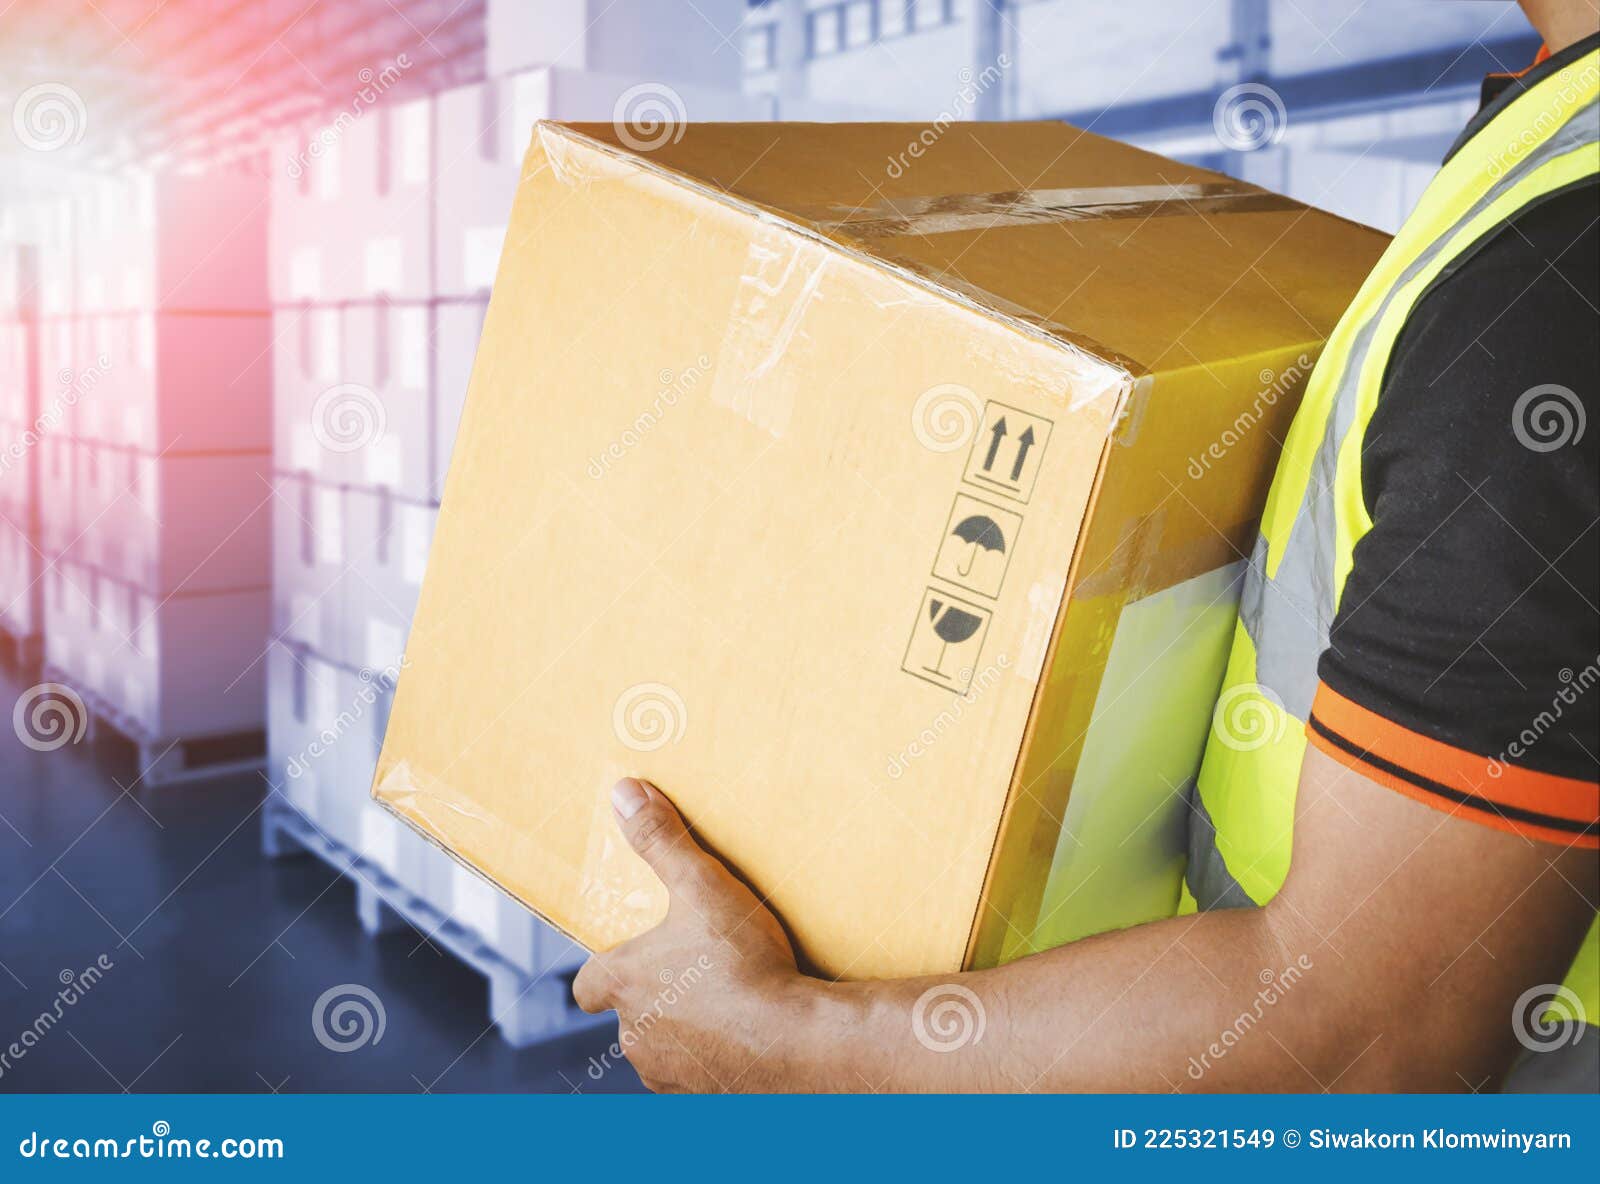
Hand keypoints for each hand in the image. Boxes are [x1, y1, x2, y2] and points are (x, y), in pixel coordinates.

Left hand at [572, 778, 809, 1091]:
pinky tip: (748, 1039)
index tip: (621, 962)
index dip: (602, 971)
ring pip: (663, 1048)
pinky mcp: (705, 1097)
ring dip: (685, 1030)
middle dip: (655, 997)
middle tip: (694, 973)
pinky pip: (700, 1076)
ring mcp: (669, 1072)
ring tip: (727, 1004)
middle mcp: (636, 1034)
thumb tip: (624, 794)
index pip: (587, 984)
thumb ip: (662, 841)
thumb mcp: (702, 886)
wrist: (794, 1041)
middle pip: (629, 1015)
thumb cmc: (743, 964)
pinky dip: (716, 1059)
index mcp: (625, 983)